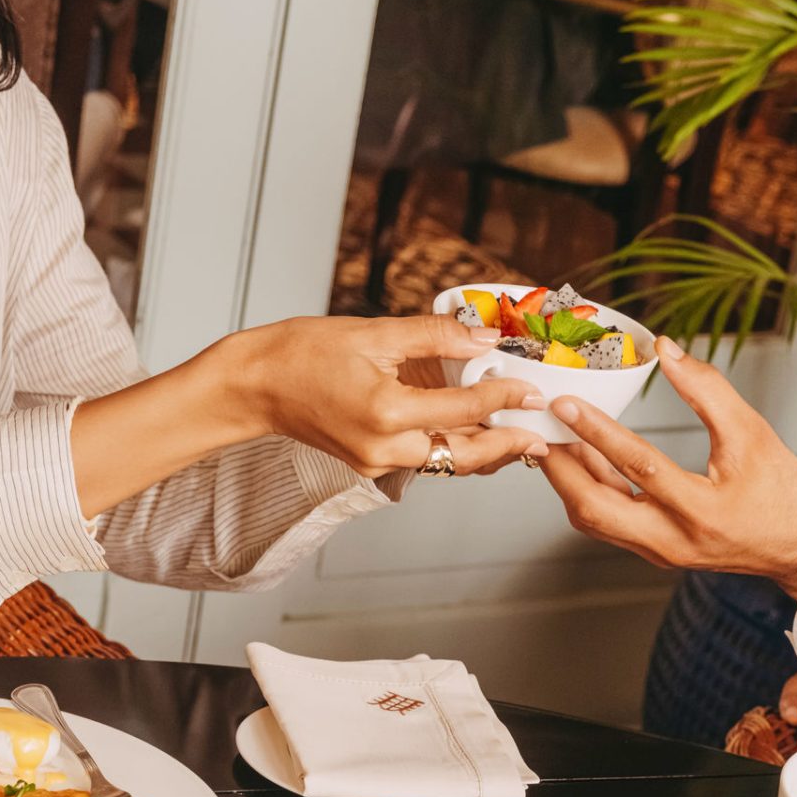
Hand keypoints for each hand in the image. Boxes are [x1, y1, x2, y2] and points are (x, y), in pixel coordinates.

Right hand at [218, 314, 549, 477]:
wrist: (256, 386)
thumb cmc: (301, 353)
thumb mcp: (373, 331)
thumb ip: (433, 336)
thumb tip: (483, 338)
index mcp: (385, 412)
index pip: (464, 410)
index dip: (505, 397)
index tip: (533, 389)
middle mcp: (384, 447)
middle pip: (463, 456)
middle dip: (506, 447)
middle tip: (541, 438)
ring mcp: (377, 463)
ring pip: (446, 463)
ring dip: (483, 453)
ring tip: (519, 440)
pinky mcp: (371, 464)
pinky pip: (424, 459)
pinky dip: (452, 448)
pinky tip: (474, 435)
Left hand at [537, 339, 796, 644]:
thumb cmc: (783, 492)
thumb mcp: (753, 433)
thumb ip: (709, 389)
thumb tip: (667, 349)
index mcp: (702, 511)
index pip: (638, 467)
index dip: (598, 432)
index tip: (567, 404)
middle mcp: (673, 541)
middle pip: (595, 511)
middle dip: (560, 469)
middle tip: (539, 429)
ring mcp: (661, 553)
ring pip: (595, 521)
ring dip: (570, 481)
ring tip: (553, 439)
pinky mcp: (656, 553)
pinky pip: (610, 523)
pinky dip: (591, 491)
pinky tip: (583, 459)